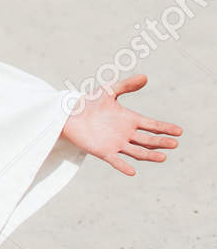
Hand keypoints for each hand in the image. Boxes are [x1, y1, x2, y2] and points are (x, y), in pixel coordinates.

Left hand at [60, 73, 181, 175]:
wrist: (69, 114)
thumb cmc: (90, 102)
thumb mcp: (109, 91)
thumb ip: (126, 85)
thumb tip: (145, 77)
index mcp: (130, 119)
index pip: (151, 125)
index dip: (165, 128)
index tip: (179, 131)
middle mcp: (126, 134)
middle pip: (148, 140)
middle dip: (161, 142)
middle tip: (175, 143)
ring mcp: (116, 144)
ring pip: (137, 152)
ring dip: (150, 155)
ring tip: (164, 157)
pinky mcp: (103, 151)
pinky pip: (115, 160)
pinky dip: (123, 166)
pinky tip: (132, 171)